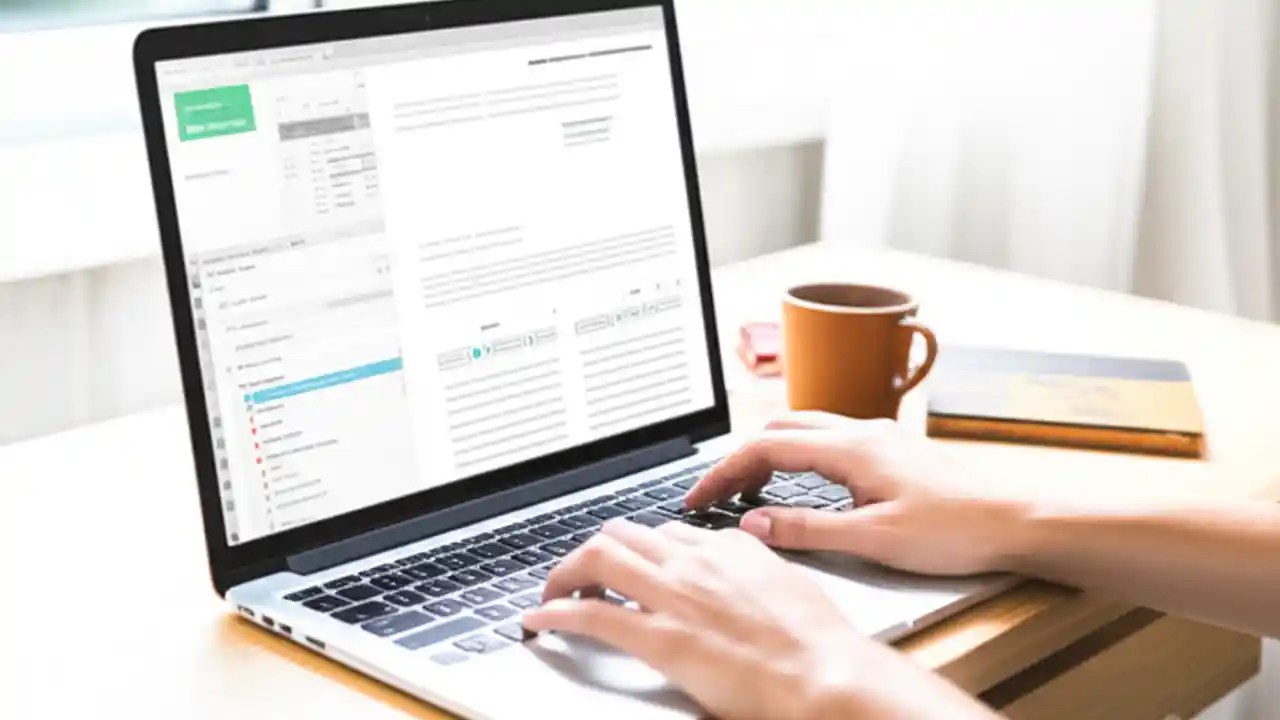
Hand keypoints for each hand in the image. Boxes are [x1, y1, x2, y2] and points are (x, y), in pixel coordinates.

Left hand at [522, 519, 996, 719]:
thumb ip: (753, 571)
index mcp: (730, 547)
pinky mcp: (659, 636)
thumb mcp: (788, 585)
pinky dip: (556, 612)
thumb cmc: (819, 643)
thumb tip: (740, 571)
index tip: (633, 562)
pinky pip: (591, 613)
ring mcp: (675, 595)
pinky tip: (541, 619)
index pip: (670, 531)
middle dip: (596, 550)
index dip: (643, 547)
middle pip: (625, 533)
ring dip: (567, 572)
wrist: (826, 675)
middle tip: (583, 573)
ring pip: (599, 557)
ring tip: (556, 590)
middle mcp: (696, 561)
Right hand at [686, 411, 1028, 575]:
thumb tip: (752, 524)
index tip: (699, 496)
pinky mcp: (890, 449)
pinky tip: (797, 483)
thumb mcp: (873, 539)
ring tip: (746, 488)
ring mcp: (877, 436)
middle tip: (715, 494)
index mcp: (851, 448)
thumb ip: (807, 530)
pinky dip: (795, 455)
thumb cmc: (955, 531)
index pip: (766, 447)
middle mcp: (861, 431)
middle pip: (778, 429)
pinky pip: (826, 438)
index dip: (724, 471)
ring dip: (767, 453)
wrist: (1014, 522)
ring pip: (803, 429)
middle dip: (738, 458)